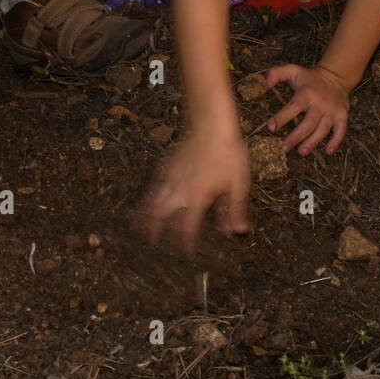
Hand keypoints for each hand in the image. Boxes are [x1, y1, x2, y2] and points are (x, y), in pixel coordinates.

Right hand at [144, 130, 250, 253]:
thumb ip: (235, 209)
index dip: (186, 244)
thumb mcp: (239, 183)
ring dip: (147, 216)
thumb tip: (238, 232)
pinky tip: (150, 199)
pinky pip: (155, 186)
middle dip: (156, 232)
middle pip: (162, 217)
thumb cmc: (230, 153)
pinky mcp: (167, 164)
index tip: (187, 254)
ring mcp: (171, 176)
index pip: (187, 228)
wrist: (213, 124)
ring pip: (153, 201)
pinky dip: (149, 197)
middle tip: (152, 244)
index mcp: (197, 198)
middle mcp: (180, 190)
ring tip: (140, 226)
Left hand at [265, 64, 349, 154]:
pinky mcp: (342, 116)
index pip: (293, 107)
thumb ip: (276, 73)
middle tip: (284, 147)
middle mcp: (320, 103)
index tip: (271, 128)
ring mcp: (332, 111)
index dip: (282, 117)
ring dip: (312, 141)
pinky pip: (341, 130)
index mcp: (306, 93)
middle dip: (296, 136)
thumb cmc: (309, 78)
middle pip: (308, 122)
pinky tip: (328, 151)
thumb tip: (266, 83)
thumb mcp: (292, 70)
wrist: (335, 76)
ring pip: (323, 129)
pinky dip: (336, 141)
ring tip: (301, 151)